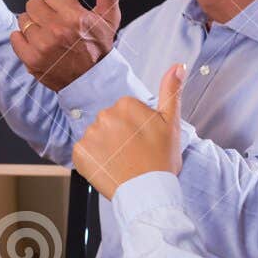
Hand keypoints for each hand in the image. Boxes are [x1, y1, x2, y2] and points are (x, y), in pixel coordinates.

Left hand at [11, 0, 120, 89]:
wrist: (92, 79)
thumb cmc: (99, 47)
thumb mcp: (109, 17)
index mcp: (73, 17)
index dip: (56, 0)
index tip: (63, 9)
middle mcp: (56, 30)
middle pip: (33, 3)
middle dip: (43, 10)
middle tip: (54, 21)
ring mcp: (41, 45)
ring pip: (23, 19)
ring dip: (33, 24)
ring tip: (47, 33)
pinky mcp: (30, 58)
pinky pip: (14, 37)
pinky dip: (22, 39)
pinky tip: (37, 43)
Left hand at [72, 63, 185, 198]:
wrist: (148, 191)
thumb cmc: (161, 159)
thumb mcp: (171, 122)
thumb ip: (171, 91)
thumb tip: (178, 65)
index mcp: (125, 104)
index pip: (125, 111)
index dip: (135, 127)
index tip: (143, 140)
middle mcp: (104, 115)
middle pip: (109, 122)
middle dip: (119, 135)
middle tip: (134, 152)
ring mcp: (90, 134)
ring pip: (97, 137)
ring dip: (106, 147)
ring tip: (122, 161)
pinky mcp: (79, 153)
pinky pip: (84, 152)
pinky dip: (93, 160)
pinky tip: (108, 167)